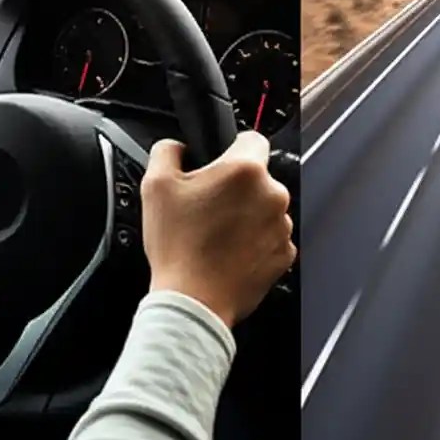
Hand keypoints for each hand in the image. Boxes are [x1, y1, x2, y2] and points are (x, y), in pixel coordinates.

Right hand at [141, 131, 295, 327]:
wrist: (194, 301)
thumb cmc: (178, 247)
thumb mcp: (155, 186)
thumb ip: (167, 150)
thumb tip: (177, 146)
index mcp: (245, 170)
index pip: (252, 138)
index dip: (232, 147)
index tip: (219, 164)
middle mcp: (273, 195)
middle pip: (258, 177)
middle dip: (235, 187)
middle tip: (207, 206)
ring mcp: (282, 226)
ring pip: (265, 207)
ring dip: (246, 214)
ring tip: (215, 234)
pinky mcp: (284, 253)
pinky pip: (271, 236)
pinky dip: (254, 241)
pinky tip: (229, 251)